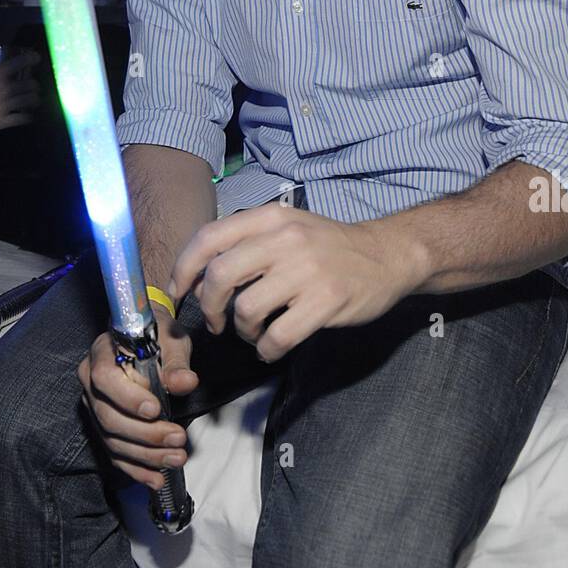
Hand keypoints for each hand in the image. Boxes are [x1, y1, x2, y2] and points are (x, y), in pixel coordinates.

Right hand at [0, 52, 40, 132]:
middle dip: (33, 86)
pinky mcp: (2, 121)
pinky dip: (27, 118)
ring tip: (32, 103)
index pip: (23, 61)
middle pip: (32, 84)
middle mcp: (6, 87)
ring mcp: (5, 105)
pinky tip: (26, 117)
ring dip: (33, 102)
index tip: (35, 59)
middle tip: (31, 88)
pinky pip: (23, 119)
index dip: (32, 59)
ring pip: (32, 101)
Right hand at [77, 309, 197, 487]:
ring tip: (176, 458)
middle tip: (177, 438)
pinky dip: (136, 469)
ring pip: (113, 440)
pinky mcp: (105, 429)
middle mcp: (90, 384)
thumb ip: (175, 364)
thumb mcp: (170, 341)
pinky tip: (156, 478)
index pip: (104, 378)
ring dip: (146, 455)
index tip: (156, 409)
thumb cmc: (157, 336)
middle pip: (109, 417)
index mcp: (102, 354)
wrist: (147, 340)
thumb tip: (186, 383)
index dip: (128, 398)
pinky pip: (115, 454)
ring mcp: (95, 409)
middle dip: (145, 433)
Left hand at [168, 203, 415, 361]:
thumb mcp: (288, 228)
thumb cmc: (330, 246)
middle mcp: (285, 239)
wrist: (387, 255)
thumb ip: (247, 245)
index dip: (184, 268)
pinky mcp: (325, 302)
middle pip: (220, 275)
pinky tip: (272, 347)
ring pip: (246, 310)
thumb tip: (199, 279)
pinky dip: (267, 349)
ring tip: (254, 333)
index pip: (210, 237)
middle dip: (208, 307)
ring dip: (241, 331)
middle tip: (215, 322)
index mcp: (271, 218)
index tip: (180, 292)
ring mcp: (306, 271)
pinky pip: (278, 336)